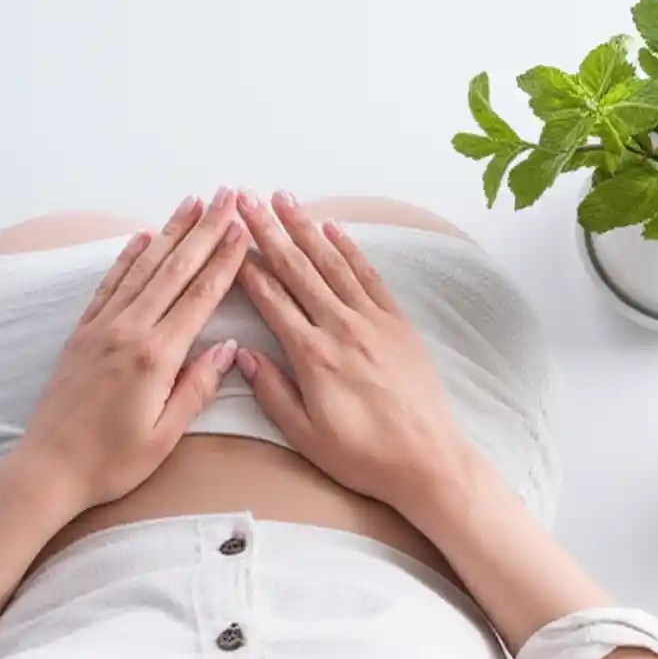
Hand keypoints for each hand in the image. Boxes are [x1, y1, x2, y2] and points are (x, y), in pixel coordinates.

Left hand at [14, 187, 248, 513]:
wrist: (47, 469)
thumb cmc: (111, 462)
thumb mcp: (165, 435)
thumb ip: (198, 387)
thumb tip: (229, 348)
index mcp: (155, 357)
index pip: (200, 297)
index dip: (224, 260)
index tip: (242, 228)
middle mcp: (128, 332)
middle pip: (175, 269)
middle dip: (204, 229)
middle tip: (225, 195)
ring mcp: (101, 328)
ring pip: (144, 268)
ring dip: (170, 232)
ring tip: (191, 202)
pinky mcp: (82, 334)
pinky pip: (110, 285)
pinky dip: (128, 257)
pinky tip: (143, 237)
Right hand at [232, 190, 477, 514]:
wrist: (428, 459)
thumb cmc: (364, 456)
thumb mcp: (306, 435)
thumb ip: (272, 391)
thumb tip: (242, 354)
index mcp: (313, 356)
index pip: (272, 299)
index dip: (246, 266)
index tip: (229, 238)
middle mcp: (342, 328)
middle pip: (297, 269)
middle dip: (268, 230)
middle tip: (246, 198)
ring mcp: (373, 321)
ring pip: (332, 263)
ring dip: (305, 227)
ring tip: (282, 198)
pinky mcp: (398, 323)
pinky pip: (369, 276)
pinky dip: (349, 248)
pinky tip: (332, 227)